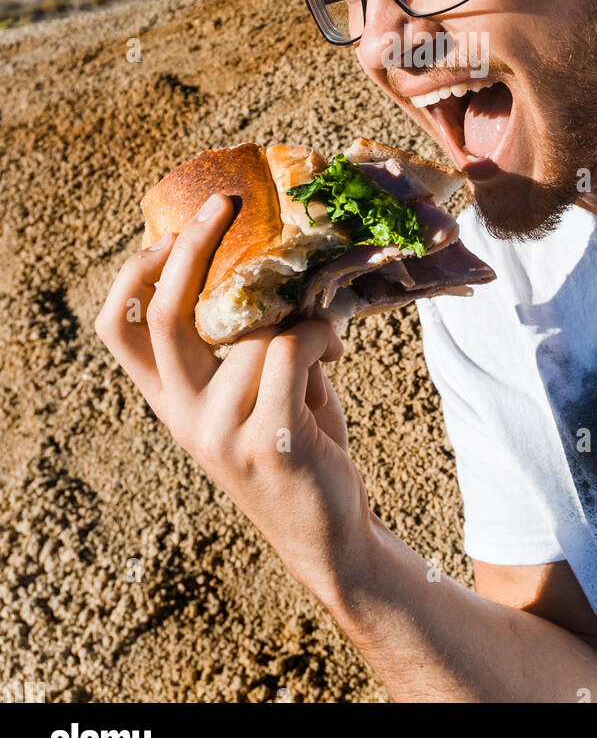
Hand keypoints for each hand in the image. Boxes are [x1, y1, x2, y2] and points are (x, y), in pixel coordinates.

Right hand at [94, 193, 373, 600]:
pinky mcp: (270, 439)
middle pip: (167, 315)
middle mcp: (184, 417)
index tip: (165, 234)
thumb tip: (277, 266)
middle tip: (227, 204)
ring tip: (326, 341)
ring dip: (302, 319)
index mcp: (171, 401)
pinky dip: (320, 338)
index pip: (120, 331)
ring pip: (255, 331)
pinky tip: (335, 354)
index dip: (133, 276)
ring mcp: (222, 432)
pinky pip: (290, 350)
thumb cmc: (297, 446)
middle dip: (193, 247)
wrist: (329, 533)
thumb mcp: (256, 393)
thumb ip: (247, 342)